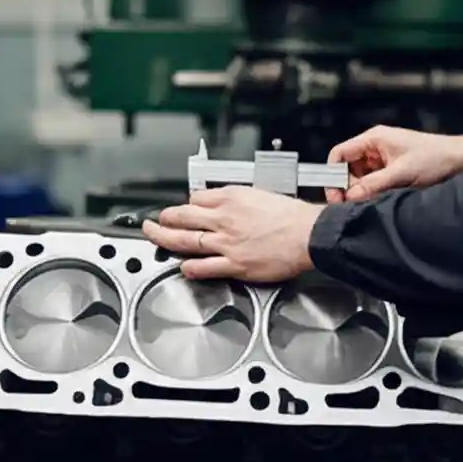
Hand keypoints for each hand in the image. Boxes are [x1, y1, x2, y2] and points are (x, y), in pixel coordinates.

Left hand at [142, 186, 322, 282]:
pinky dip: (189, 267)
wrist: (308, 234)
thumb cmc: (292, 216)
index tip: (186, 208)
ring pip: (185, 240)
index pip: (197, 198)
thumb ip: (240, 200)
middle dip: (164, 218)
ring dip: (165, 239)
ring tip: (156, 238)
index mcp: (231, 198)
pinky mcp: (234, 265)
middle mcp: (223, 219)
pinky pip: (203, 267)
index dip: (189, 204)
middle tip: (154, 221)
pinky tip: (183, 267)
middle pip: (182, 216)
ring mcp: (226, 243)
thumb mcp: (261, 194)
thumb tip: (228, 203)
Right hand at [326, 125, 462, 202]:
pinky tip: (381, 200)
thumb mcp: (402, 173)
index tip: (337, 196)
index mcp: (374, 139)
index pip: (339, 154)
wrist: (462, 161)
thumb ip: (374, 184)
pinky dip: (373, 193)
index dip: (334, 175)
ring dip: (362, 191)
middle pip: (347, 169)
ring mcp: (383, 159)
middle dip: (349, 187)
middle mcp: (375, 147)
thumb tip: (350, 196)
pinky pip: (373, 183)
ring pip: (360, 178)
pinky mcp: (392, 170)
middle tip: (354, 205)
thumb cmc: (435, 158)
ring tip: (372, 202)